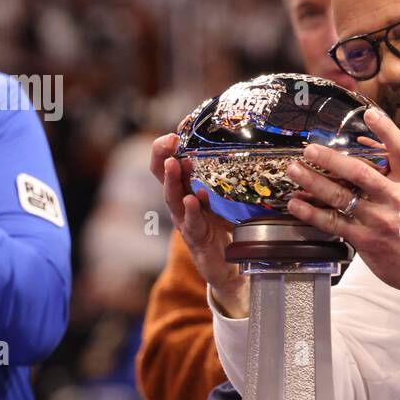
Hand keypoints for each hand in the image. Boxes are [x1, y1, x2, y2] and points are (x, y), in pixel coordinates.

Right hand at [149, 132, 247, 316]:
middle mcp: (180, 205)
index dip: (166, 150)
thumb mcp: (223, 200)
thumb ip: (222, 181)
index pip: (168, 166)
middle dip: (164, 159)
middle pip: (164, 179)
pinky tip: (192, 200)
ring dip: (173, 181)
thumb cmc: (222, 229)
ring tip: (174, 164)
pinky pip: (191, 224)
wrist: (227, 266)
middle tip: (168, 143)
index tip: (174, 133)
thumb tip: (235, 152)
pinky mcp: (195, 239)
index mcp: (184, 192)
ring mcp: (185, 223)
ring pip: (173, 200)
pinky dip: (192, 211)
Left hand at [283, 107, 399, 300]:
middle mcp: (395, 200)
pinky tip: (296, 204)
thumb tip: (364, 144)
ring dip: (313, 182)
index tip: (370, 113)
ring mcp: (379, 221)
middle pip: (360, 172)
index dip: (386, 130)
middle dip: (331, 159)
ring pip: (341, 197)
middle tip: (309, 149)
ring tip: (294, 171)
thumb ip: (392, 172)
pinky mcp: (366, 241)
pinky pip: (333, 223)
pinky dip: (312, 212)